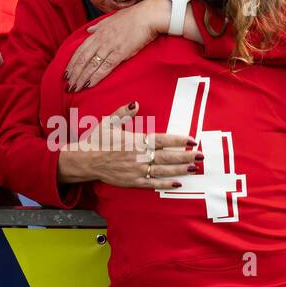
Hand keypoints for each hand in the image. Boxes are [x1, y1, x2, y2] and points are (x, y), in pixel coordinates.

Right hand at [56, 102, 197, 188]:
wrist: (85, 160)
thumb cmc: (97, 140)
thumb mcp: (108, 122)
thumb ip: (123, 112)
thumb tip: (136, 103)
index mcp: (135, 141)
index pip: (162, 140)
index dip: (178, 141)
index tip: (192, 140)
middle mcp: (138, 156)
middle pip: (167, 157)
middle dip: (186, 156)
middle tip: (201, 156)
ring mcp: (136, 170)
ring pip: (163, 171)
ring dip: (180, 170)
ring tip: (194, 168)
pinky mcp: (132, 182)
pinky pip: (152, 184)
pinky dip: (165, 184)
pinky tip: (177, 182)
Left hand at [64, 0, 169, 89]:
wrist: (148, 16)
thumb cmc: (132, 17)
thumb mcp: (111, 19)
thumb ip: (98, 26)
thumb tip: (89, 30)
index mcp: (98, 33)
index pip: (80, 50)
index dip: (72, 63)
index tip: (66, 73)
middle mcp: (100, 40)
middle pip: (82, 60)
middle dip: (74, 74)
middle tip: (67, 85)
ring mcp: (109, 47)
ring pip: (91, 65)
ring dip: (81, 78)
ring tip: (75, 88)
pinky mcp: (119, 54)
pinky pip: (105, 67)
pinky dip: (96, 77)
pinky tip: (89, 85)